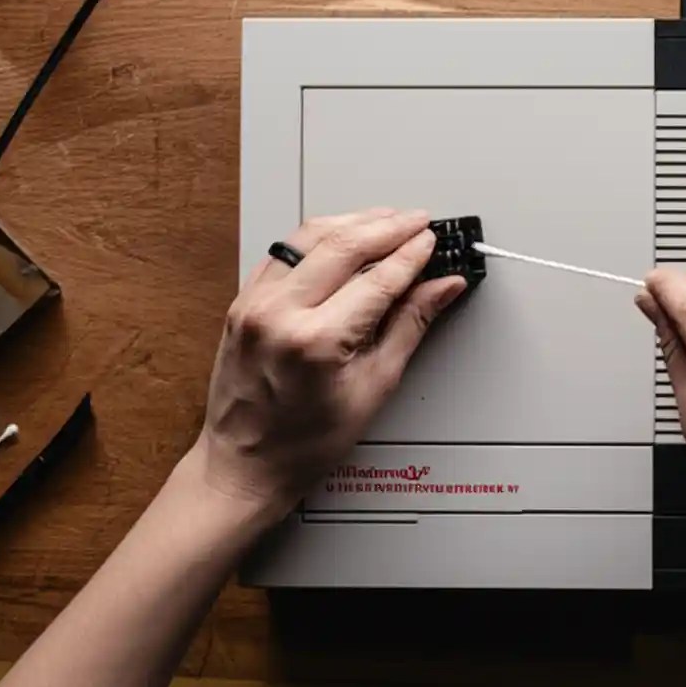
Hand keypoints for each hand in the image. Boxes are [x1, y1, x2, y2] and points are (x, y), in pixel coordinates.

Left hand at [195, 208, 466, 516]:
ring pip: (309, 235)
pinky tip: (342, 236)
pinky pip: (283, 251)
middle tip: (419, 221)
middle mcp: (279, 313)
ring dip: (354, 222)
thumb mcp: (374, 387)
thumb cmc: (304, 444)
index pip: (379, 278)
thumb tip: (443, 288)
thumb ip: (411, 325)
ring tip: (387, 220)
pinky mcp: (242, 302)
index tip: (434, 242)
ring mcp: (254, 304)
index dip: (413, 254)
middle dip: (389, 226)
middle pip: (344, 244)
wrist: (244, 466)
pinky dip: (317, 237)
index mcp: (316, 341)